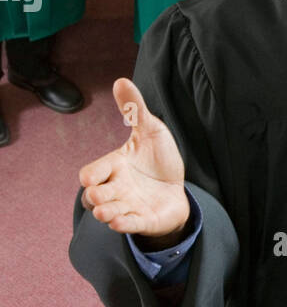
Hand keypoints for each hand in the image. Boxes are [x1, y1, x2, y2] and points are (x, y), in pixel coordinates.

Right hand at [79, 79, 189, 239]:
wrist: (176, 187)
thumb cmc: (158, 159)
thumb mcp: (151, 130)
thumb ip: (135, 109)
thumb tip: (121, 80)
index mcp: (115, 166)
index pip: (93, 172)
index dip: (91, 175)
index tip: (90, 177)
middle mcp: (117, 188)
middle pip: (95, 196)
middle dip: (96, 196)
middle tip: (98, 194)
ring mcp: (128, 206)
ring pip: (109, 213)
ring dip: (106, 213)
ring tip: (105, 213)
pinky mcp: (143, 220)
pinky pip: (131, 225)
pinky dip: (124, 225)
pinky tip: (119, 223)